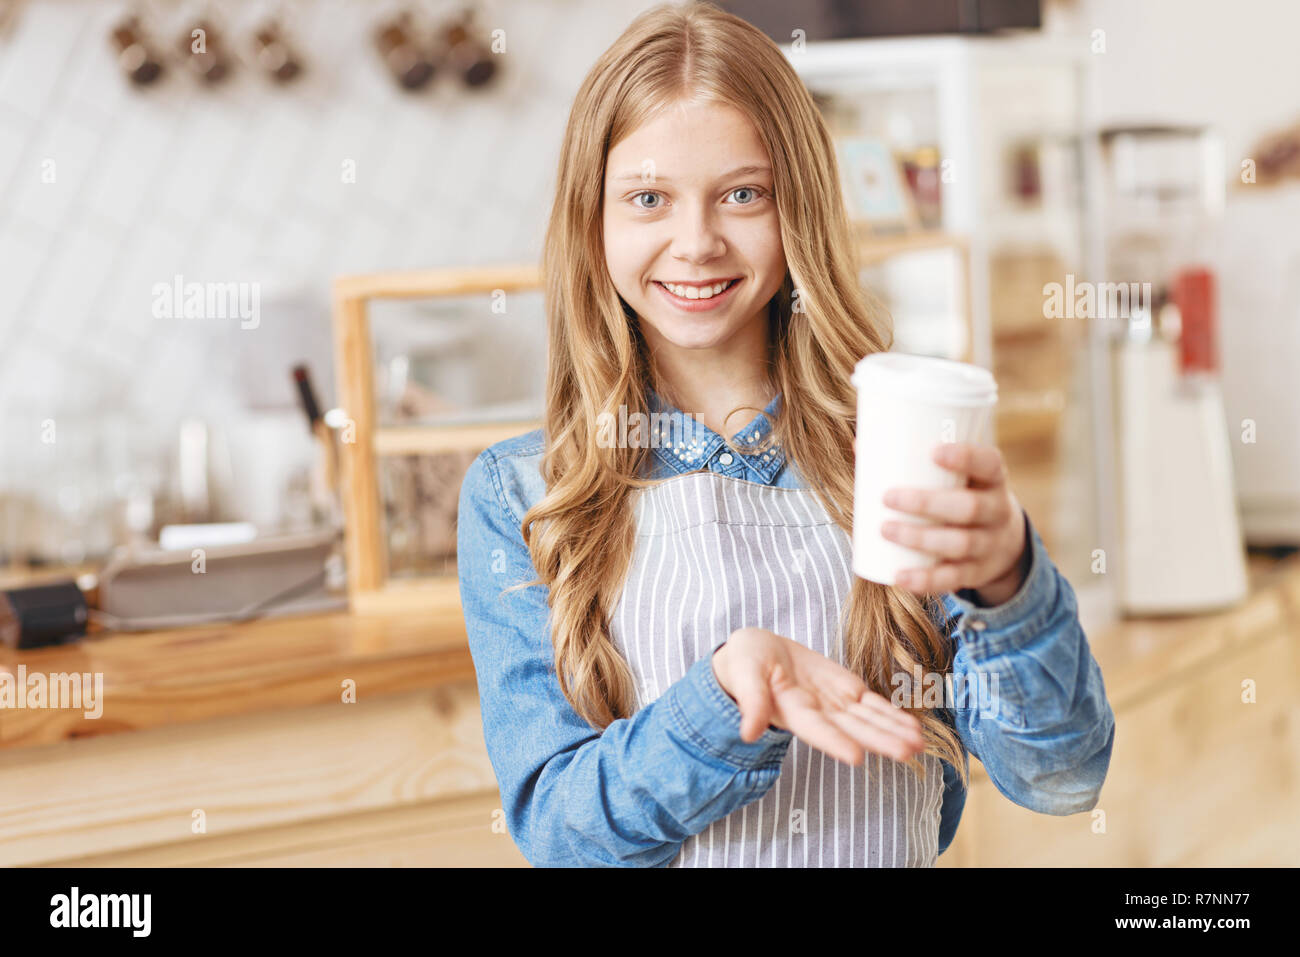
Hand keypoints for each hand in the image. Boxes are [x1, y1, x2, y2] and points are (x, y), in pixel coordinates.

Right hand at [711, 627, 925, 764]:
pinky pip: (873, 706)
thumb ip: (751, 701)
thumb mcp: (744, 673)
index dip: (834, 742)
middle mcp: (818, 714)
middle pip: (852, 730)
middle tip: (908, 752)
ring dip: (894, 732)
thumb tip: (748, 733)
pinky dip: (893, 716)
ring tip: (920, 743)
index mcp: (791, 710)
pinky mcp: (846, 691)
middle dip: (880, 740)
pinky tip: (914, 728)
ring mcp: (834, 704)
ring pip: (869, 720)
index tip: (856, 756)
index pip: (815, 728)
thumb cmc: (745, 663)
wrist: (757, 653)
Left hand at [879, 441, 1029, 605]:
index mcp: (992, 479)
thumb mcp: (957, 478)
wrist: (1003, 542)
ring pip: (960, 544)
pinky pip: (953, 579)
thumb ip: (916, 462)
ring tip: (885, 529)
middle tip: (888, 497)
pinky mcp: (976, 573)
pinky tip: (900, 576)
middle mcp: (997, 512)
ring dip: (920, 538)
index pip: (989, 464)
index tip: (933, 451)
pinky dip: (925, 580)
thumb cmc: (963, 496)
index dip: (966, 457)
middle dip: (927, 503)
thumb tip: (859, 445)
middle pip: (970, 507)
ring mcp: (989, 545)